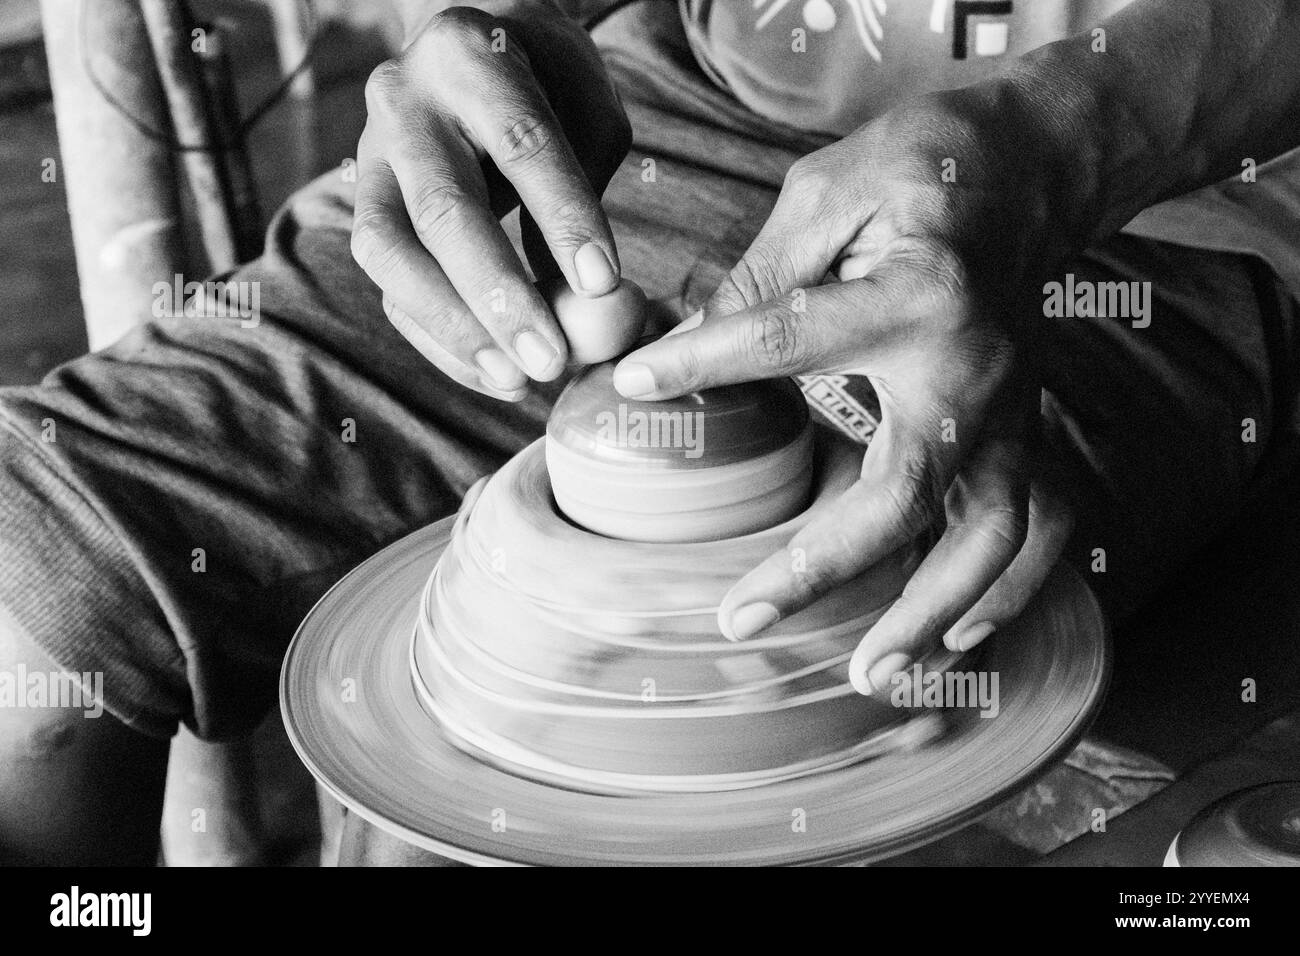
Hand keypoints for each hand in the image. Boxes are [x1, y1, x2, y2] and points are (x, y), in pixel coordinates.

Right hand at [351, 2, 631, 399]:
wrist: (471, 55)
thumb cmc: (548, 91)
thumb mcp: (587, 118)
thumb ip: (584, 200)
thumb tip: (585, 308)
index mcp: (471, 59)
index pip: (520, 143)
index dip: (563, 218)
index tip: (604, 285)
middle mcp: (405, 105)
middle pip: (442, 209)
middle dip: (500, 297)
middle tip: (551, 360)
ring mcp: (371, 158)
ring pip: (389, 252)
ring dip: (453, 329)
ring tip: (515, 381)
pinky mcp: (363, 210)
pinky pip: (389, 286)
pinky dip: (440, 339)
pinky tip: (493, 374)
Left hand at [613, 87, 1085, 694]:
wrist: (1026, 170)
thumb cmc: (916, 174)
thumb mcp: (826, 195)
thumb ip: (760, 278)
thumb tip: (683, 354)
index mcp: (916, 295)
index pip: (788, 341)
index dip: (702, 362)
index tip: (634, 383)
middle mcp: (974, 368)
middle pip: (904, 495)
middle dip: (819, 568)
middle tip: (740, 621)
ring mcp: (1014, 410)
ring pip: (988, 536)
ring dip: (927, 615)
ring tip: (867, 674)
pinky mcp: (1028, 430)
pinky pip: (1038, 529)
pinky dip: (1004, 591)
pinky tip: (952, 634)